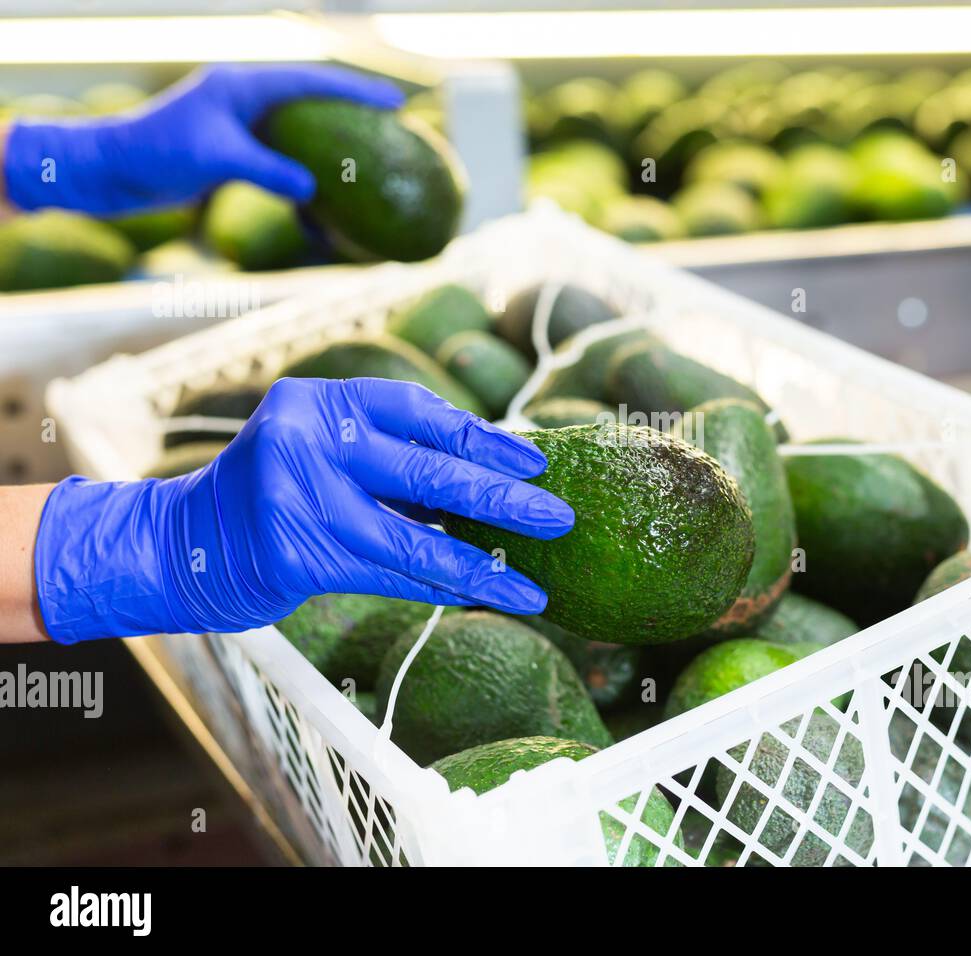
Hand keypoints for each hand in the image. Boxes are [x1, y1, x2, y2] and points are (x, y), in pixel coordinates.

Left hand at [2, 64, 402, 214]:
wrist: (109, 170)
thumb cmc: (155, 154)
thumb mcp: (217, 160)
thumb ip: (268, 171)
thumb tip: (314, 192)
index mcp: (242, 86)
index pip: (311, 81)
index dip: (355, 90)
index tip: (394, 102)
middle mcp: (244, 100)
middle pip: (312, 102)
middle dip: (353, 114)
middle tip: (394, 129)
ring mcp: (238, 126)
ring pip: (298, 133)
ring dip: (332, 148)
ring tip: (369, 164)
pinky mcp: (232, 153)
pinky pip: (281, 161)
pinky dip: (304, 179)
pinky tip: (323, 203)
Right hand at [35, 378, 574, 642]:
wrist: (179, 542)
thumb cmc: (273, 491)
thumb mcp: (320, 447)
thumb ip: (388, 453)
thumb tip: (493, 472)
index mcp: (319, 401)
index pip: (418, 410)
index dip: (482, 437)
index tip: (535, 460)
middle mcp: (307, 441)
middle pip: (427, 471)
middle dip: (501, 497)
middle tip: (558, 516)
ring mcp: (298, 500)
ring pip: (414, 537)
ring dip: (482, 564)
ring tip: (535, 584)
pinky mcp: (296, 557)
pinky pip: (388, 575)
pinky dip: (440, 588)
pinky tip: (484, 598)